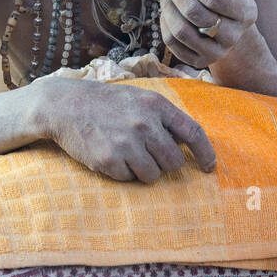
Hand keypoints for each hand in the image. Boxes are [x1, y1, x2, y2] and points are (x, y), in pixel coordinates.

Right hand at [37, 78, 215, 182]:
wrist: (66, 105)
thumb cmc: (109, 103)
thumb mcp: (141, 98)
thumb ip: (165, 117)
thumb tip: (191, 143)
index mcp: (156, 105)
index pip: (193, 132)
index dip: (205, 153)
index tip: (209, 167)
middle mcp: (145, 124)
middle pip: (174, 162)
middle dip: (165, 163)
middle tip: (149, 154)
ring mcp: (127, 143)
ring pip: (154, 175)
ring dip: (144, 170)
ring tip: (127, 153)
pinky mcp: (109, 160)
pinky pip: (129, 178)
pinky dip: (123, 172)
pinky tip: (111, 155)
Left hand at [159, 0, 257, 70]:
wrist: (228, 22)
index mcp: (245, 11)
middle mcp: (233, 36)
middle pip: (194, 14)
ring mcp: (216, 52)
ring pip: (180, 31)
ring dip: (166, 7)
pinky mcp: (199, 61)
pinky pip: (172, 43)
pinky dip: (164, 23)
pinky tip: (167, 10)